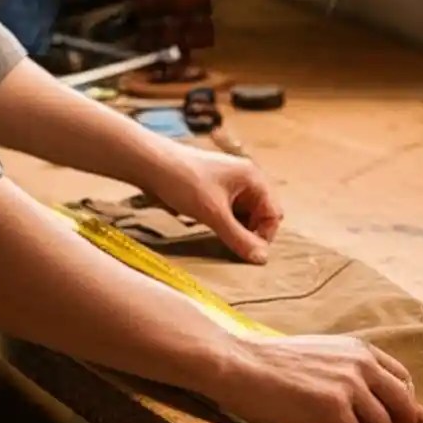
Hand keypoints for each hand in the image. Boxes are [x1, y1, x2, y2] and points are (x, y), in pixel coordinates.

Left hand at [150, 143, 283, 263]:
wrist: (149, 163)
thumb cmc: (183, 181)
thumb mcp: (213, 213)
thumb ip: (239, 238)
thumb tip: (262, 259)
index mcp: (253, 178)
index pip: (273, 214)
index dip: (263, 235)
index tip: (246, 251)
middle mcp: (246, 179)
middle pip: (261, 215)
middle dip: (250, 233)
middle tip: (231, 244)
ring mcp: (231, 184)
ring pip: (245, 215)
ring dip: (236, 229)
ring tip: (218, 235)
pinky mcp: (216, 190)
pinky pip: (230, 212)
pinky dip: (224, 223)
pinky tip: (209, 226)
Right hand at [209, 334, 422, 422]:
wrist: (240, 365)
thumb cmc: (275, 363)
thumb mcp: (325, 355)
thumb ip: (356, 373)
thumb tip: (383, 398)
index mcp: (361, 350)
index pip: (404, 381)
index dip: (400, 404)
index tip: (387, 417)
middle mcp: (362, 365)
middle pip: (404, 407)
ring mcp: (351, 386)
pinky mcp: (335, 408)